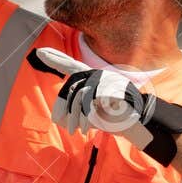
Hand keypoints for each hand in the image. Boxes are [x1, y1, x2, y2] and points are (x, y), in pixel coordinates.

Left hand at [34, 47, 181, 164]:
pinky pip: (89, 102)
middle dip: (67, 108)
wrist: (141, 126)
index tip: (40, 53)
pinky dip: (86, 117)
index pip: (74, 66)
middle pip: (73, 86)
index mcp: (97, 80)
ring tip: (82, 129)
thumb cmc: (119, 122)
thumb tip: (64, 112)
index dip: (57, 59)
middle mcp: (102, 76)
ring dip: (77, 117)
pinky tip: (91, 126)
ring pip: (79, 94)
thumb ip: (82, 109)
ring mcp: (108, 81)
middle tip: (71, 127)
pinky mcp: (112, 89)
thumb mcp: (96, 115)